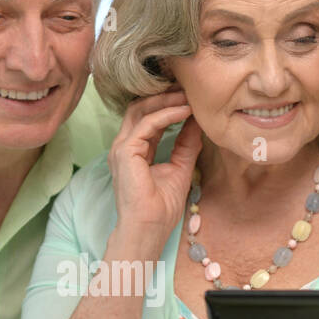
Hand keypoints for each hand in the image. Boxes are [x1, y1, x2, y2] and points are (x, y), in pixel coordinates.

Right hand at [106, 90, 202, 256]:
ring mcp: (121, 147)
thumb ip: (186, 145)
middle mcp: (124, 145)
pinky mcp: (125, 151)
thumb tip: (197, 123)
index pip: (147, 117)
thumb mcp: (180, 168)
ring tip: (188, 96)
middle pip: (141, 107)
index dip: (167, 105)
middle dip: (165, 95)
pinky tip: (185, 111)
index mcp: (134, 150)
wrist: (148, 229)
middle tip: (188, 89)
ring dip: (166, 100)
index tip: (190, 98)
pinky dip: (167, 114)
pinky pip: (147, 123)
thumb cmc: (160, 208)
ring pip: (141, 109)